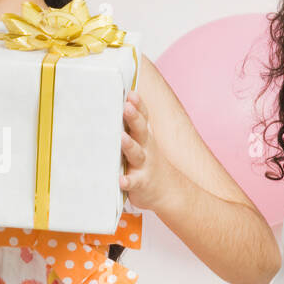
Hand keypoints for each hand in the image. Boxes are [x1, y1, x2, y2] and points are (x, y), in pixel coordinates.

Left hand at [120, 90, 174, 211]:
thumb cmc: (147, 161)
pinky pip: (133, 181)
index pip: (143, 116)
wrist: (169, 190)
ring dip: (129, 145)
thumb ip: (130, 126)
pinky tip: (121, 180)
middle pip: (140, 130)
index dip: (138, 104)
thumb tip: (114, 105)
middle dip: (134, 117)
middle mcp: (146, 148)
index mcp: (144, 136)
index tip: (130, 92)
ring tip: (122, 138)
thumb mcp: (142, 141)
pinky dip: (127, 181)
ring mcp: (144, 165)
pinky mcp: (140, 183)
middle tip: (127, 106)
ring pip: (136, 153)